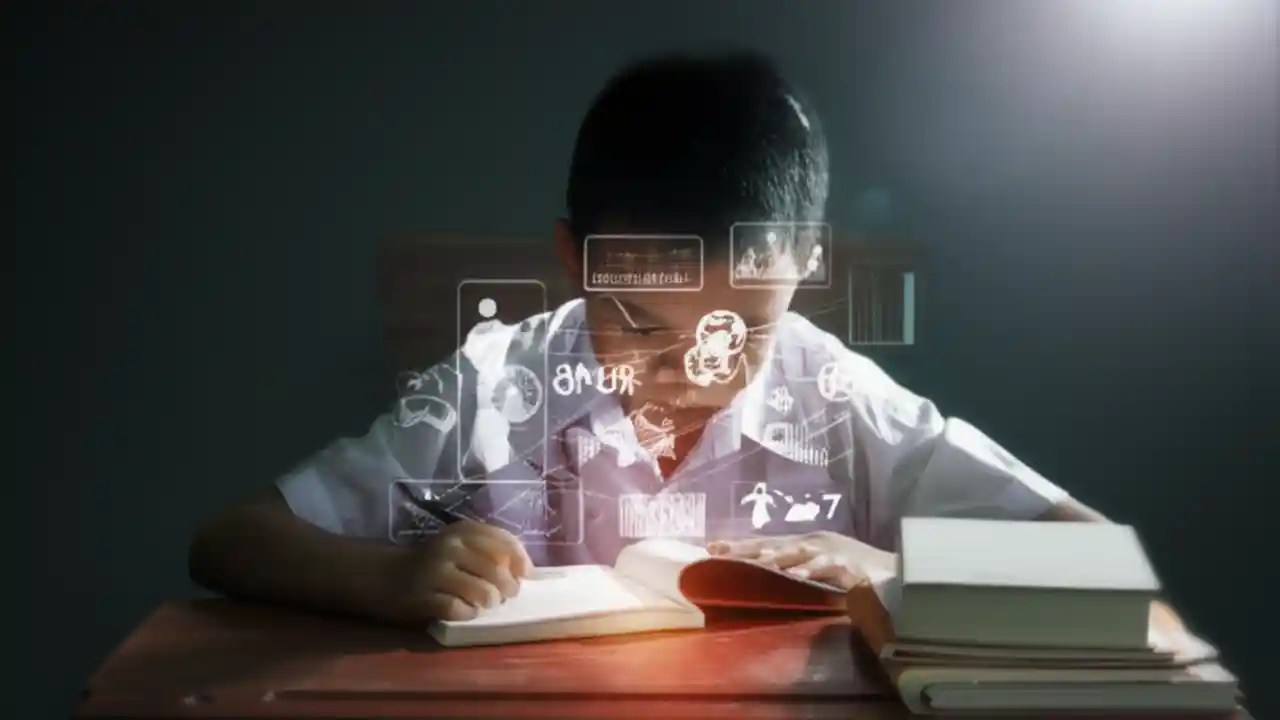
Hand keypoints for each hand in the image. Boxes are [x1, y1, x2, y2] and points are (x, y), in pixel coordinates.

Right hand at [389, 520, 533, 622]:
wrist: (385, 576)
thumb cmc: (434, 563)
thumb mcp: (460, 546)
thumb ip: (490, 550)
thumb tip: (526, 570)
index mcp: (462, 531)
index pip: (503, 541)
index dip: (519, 560)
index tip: (525, 575)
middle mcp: (449, 547)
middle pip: (495, 570)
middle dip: (507, 587)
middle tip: (504, 596)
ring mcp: (435, 572)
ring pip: (481, 591)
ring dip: (489, 602)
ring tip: (485, 604)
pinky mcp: (423, 597)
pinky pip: (458, 609)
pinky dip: (468, 614)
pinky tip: (465, 612)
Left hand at [707, 530, 895, 590]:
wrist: (892, 571)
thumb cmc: (852, 570)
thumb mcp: (817, 567)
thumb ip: (794, 569)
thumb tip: (766, 576)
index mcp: (804, 543)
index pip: (765, 543)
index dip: (739, 546)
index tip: (711, 547)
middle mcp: (812, 542)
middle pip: (773, 545)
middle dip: (746, 549)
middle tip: (718, 551)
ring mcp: (829, 551)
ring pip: (797, 552)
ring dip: (776, 556)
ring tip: (755, 561)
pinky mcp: (847, 564)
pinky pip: (827, 567)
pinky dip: (812, 570)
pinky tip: (798, 575)